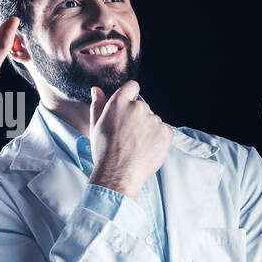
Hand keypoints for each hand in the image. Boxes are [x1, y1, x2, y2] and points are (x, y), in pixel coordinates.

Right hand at [88, 80, 174, 197]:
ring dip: (148, 129)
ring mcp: (153, 120)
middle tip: (128, 136)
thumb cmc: (104, 152)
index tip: (128, 110)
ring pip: (153, 120)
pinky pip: (164, 131)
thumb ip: (97, 106)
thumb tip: (96, 90)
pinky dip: (158, 139)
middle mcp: (138, 107)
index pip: (132, 86)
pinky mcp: (165, 132)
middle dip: (138, 118)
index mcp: (119, 103)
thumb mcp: (96, 127)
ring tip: (136, 146)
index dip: (130, 96)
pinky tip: (146, 150)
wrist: (118, 175)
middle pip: (142, 106)